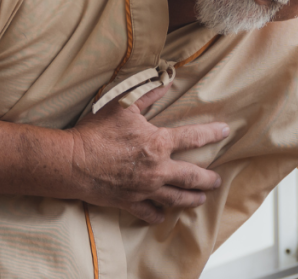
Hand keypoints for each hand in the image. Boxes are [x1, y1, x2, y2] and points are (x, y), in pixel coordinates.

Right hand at [67, 85, 229, 223]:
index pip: (193, 138)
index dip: (212, 133)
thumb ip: (147, 94)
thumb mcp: (122, 106)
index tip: (225, 131)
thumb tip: (165, 82)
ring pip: (176, 199)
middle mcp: (157, 169)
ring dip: (192, 199)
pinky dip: (159, 214)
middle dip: (208, 179)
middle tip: (217, 180)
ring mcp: (145, 189)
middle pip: (192, 176)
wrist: (72, 162)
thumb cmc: (96, 132)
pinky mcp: (130, 203)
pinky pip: (150, 213)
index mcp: (158, 143)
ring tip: (201, 199)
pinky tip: (164, 214)